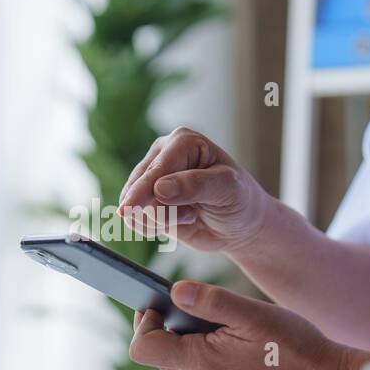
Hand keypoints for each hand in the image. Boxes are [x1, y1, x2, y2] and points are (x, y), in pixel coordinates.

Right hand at [118, 127, 272, 254]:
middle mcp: (163, 154)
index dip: (143, 190)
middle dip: (162, 210)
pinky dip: (153, 228)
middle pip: (139, 187)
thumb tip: (160, 188)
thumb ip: (195, 186)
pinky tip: (178, 221)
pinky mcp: (147, 200)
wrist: (240, 226)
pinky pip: (135, 219)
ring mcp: (153, 178)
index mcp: (183, 141)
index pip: (157, 168)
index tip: (129, 208)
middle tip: (192, 214)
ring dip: (160, 220)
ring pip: (134, 205)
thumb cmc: (240, 201)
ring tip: (190, 215)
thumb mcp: (227, 189)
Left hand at [129, 281, 362, 369]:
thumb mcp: (253, 315)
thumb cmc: (296, 350)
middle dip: (167, 327)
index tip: (162, 303)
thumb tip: (174, 291)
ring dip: (189, 341)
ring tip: (222, 324)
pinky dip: (206, 355)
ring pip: (180, 363)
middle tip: (193, 306)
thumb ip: (210, 301)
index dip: (145, 322)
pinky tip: (235, 342)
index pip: (143, 347)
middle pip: (158, 354)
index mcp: (200, 364)